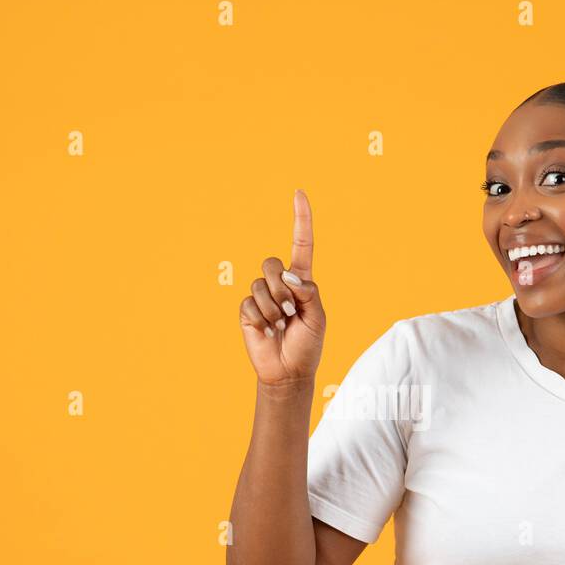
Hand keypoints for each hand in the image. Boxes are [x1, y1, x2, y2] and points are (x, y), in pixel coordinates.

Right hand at [239, 189, 325, 385]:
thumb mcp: (318, 317)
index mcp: (302, 281)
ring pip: (259, 285)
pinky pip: (249, 304)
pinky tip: (267, 332)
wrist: (289, 371)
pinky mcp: (247, 310)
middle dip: (281, 287)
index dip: (300, 219)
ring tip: (280, 326)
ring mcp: (261, 296)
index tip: (299, 194)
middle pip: (271, 262)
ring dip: (273, 309)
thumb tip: (288, 277)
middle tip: (290, 312)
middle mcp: (279, 283)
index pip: (301, 244)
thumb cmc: (307, 344)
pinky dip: (261, 320)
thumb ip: (309, 293)